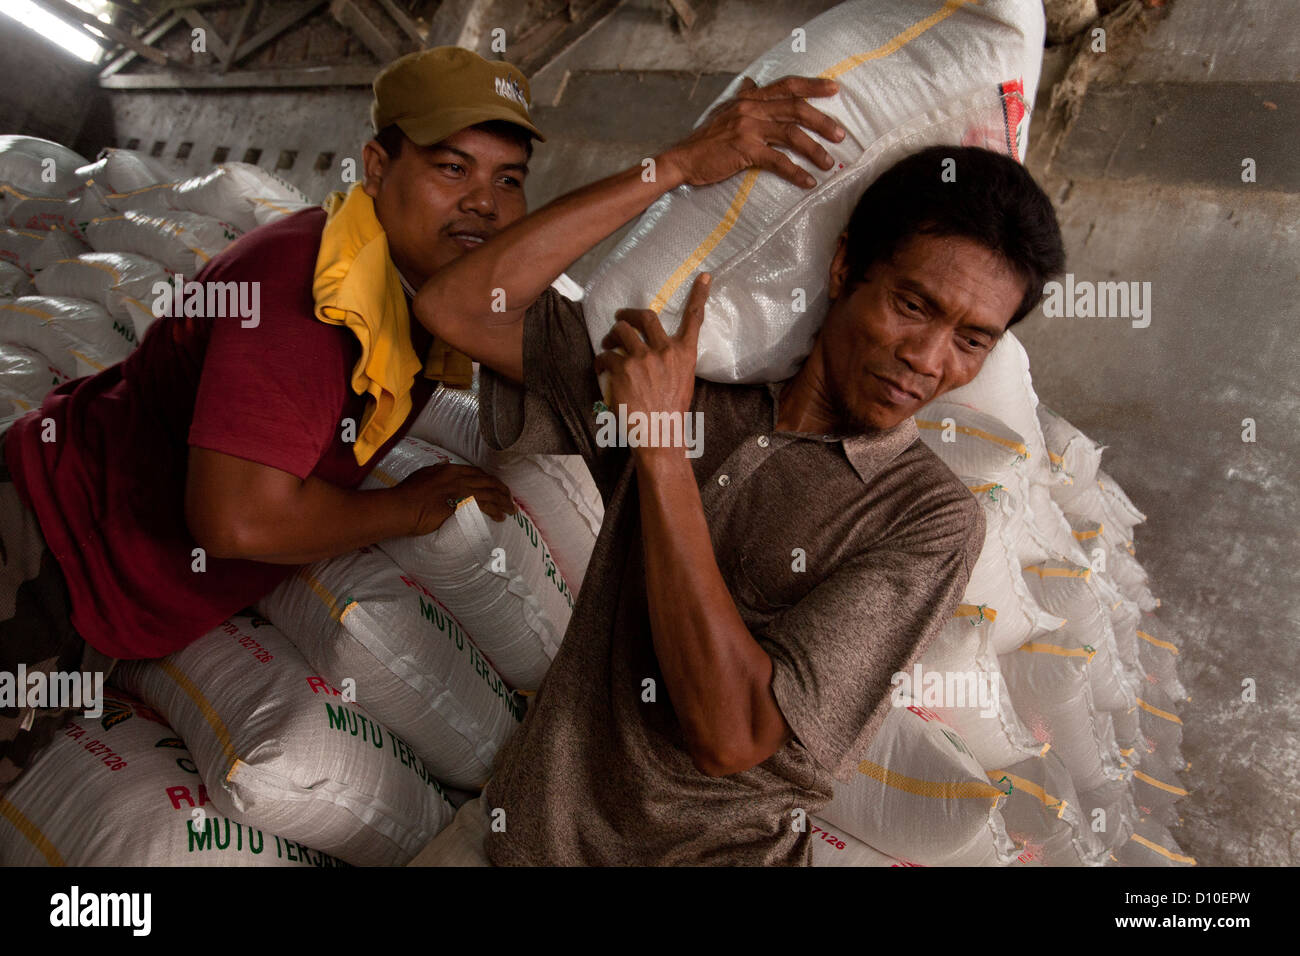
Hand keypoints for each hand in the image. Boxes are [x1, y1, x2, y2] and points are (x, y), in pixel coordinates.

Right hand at [396, 462, 516, 535]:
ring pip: (490, 493)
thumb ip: (435, 470)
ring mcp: (461, 490)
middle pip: (488, 482)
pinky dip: (496, 510)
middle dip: (502, 491)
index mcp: (449, 470)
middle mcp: (458, 477)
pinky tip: (502, 517)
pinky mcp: (462, 504)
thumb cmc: (406, 494)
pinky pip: (485, 505)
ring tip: (511, 510)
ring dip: (504, 502)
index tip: (497, 487)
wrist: (400, 507)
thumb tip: (443, 465)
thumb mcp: (421, 475)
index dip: (490, 480)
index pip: (477, 472)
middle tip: (510, 499)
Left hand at [593, 272, 710, 455]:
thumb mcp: (683, 381)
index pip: (694, 319)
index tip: (704, 275)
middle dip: (628, 313)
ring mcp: (643, 358)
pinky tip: (601, 368)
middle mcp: (665, 351)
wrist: (659, 434)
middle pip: (645, 316)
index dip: (699, 294)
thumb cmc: (671, 412)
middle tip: (619, 317)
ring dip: (611, 336)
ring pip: (620, 332)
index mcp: (684, 354)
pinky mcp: (622, 369)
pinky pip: (605, 356)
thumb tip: (657, 351)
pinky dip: (600, 360)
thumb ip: (673, 361)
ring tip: (607, 344)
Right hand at [657, 75, 844, 189]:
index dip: (812, 86)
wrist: (683, 159)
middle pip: (796, 109)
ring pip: (792, 135)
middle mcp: (751, 108)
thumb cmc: (706, 140)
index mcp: (750, 98)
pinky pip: (778, 161)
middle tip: (841, 134)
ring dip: (814, 149)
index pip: (787, 86)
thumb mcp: (725, 111)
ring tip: (829, 163)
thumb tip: (752, 82)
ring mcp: (748, 128)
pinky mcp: (744, 150)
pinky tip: (808, 182)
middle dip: (822, 121)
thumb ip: (743, 98)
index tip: (834, 89)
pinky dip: (796, 172)